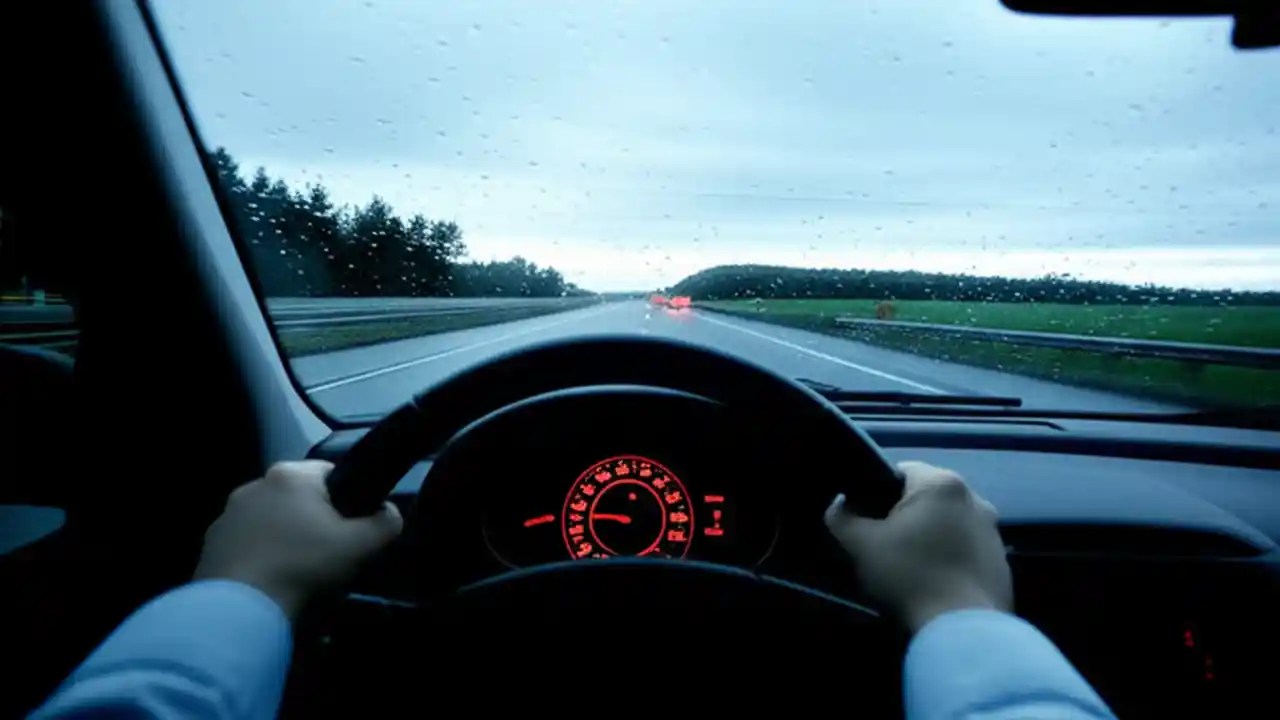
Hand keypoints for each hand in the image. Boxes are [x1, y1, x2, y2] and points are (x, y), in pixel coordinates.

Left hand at [195, 460, 402, 618]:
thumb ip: (386, 523)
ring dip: (284, 538)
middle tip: (329, 554)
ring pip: (269, 520)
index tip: (353, 529)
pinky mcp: (209, 545)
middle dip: (313, 520)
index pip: (331, 472)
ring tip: (297, 573)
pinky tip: (270, 583)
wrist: (240, 611)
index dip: (349, 498)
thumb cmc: (304, 567)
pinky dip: (259, 557)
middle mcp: (254, 485)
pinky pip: (246, 544)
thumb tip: (390, 513)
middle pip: (298, 497)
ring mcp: (226, 515)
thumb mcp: (361, 547)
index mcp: (291, 475)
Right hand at [824, 461, 1011, 633]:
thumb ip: (843, 518)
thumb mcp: (862, 546)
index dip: (879, 491)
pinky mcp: (1002, 560)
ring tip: (913, 565)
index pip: (902, 470)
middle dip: (908, 514)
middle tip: (887, 543)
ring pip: (951, 522)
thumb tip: (837, 506)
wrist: (962, 628)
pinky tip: (937, 580)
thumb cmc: (910, 575)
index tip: (869, 518)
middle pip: (929, 496)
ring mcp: (994, 530)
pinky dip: (952, 556)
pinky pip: (968, 547)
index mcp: (941, 484)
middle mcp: (975, 498)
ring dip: (933, 534)